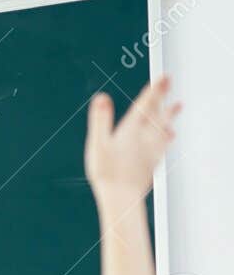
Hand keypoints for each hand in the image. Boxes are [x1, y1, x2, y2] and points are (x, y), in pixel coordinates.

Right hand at [85, 76, 178, 205]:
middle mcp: (146, 138)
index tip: (164, 78)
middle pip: (158, 114)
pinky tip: (169, 136)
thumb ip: (101, 120)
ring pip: (164, 127)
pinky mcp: (153, 162)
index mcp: (132, 130)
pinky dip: (167, 135)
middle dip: (164, 99)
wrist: (123, 197)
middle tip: (170, 85)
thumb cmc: (108, 173)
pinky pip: (164, 144)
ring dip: (170, 115)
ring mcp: (151, 150)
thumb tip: (101, 98)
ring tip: (177, 107)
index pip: (146, 105)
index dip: (155, 90)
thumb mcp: (97, 144)